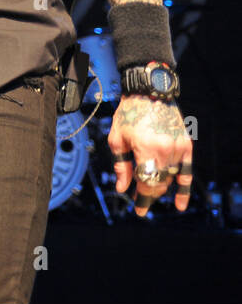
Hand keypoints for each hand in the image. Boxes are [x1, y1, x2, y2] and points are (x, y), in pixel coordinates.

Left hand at [108, 95, 192, 216]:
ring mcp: (178, 149)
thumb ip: (120, 166)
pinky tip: (180, 204)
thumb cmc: (128, 114)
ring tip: (149, 195)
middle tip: (139, 202)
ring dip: (159, 188)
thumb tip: (122, 188)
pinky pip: (186, 172)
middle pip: (158, 183)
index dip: (142, 198)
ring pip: (169, 179)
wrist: (150, 93)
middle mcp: (165, 151)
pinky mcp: (186, 146)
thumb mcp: (117, 139)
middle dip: (149, 194)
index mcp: (146, 149)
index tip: (138, 210)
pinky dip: (183, 188)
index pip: (146, 182)